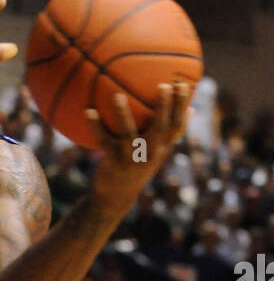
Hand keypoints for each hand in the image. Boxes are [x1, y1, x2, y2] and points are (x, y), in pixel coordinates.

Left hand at [86, 81, 190, 214]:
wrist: (116, 196)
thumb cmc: (138, 167)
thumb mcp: (157, 151)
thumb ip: (170, 132)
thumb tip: (192, 109)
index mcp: (162, 147)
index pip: (178, 126)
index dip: (182, 106)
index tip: (183, 84)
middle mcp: (150, 152)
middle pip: (161, 128)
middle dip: (164, 107)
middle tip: (164, 85)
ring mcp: (131, 157)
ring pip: (128, 134)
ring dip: (122, 114)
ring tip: (117, 95)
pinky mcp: (113, 161)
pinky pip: (103, 139)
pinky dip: (95, 125)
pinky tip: (88, 110)